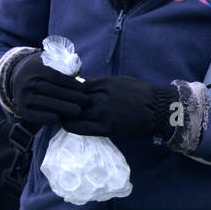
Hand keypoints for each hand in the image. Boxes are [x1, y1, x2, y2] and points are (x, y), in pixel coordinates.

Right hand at [7, 51, 87, 125]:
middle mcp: (27, 83)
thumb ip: (65, 68)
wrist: (19, 81)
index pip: (56, 76)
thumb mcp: (50, 64)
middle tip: (85, 101)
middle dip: (70, 96)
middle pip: (51, 89)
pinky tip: (60, 118)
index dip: (72, 83)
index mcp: (35, 69)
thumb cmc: (42, 73)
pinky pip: (35, 115)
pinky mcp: (23, 110)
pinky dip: (47, 118)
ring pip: (44, 102)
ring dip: (63, 108)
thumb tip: (80, 77)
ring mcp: (23, 97)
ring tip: (78, 111)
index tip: (84, 88)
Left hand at [62, 76, 177, 139]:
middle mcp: (100, 97)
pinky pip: (81, 128)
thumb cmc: (141, 93)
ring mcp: (102, 113)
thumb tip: (81, 83)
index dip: (64, 88)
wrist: (159, 110)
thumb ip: (100, 83)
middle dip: (60, 100)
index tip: (57, 90)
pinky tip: (66, 124)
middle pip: (71, 98)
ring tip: (56, 114)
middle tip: (51, 102)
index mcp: (104, 83)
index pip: (75, 84)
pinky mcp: (106, 128)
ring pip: (74, 113)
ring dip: (63, 113)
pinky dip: (71, 125)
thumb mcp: (120, 81)